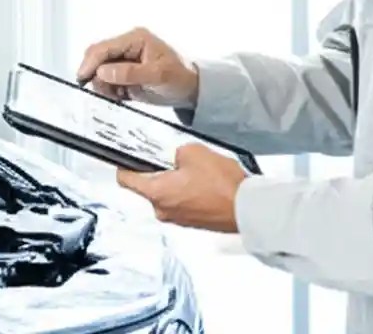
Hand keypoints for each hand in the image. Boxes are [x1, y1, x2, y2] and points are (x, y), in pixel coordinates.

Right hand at [76, 27, 199, 107]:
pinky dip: (108, 90)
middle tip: (104, 92)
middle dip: (95, 76)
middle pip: (97, 58)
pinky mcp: (123, 74)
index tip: (82, 78)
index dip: (90, 63)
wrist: (191, 91)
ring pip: (99, 71)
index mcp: (135, 39)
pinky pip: (106, 82)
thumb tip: (102, 72)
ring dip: (102, 85)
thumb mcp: (157, 75)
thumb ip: (129, 73)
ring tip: (119, 95)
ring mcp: (123, 60)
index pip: (104, 48)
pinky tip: (120, 96)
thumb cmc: (179, 78)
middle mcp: (126, 47)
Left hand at [116, 144, 247, 233]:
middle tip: (173, 158)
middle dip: (157, 170)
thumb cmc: (221, 184)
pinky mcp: (191, 221)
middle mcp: (162, 210)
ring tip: (194, 170)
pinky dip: (186, 192)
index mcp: (156, 193)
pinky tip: (203, 182)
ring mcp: (177, 218)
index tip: (129, 155)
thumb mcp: (193, 152)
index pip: (125, 179)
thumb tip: (172, 154)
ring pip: (166, 194)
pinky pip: (181, 202)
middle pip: (147, 186)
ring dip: (174, 181)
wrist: (247, 208)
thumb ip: (174, 150)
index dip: (125, 163)